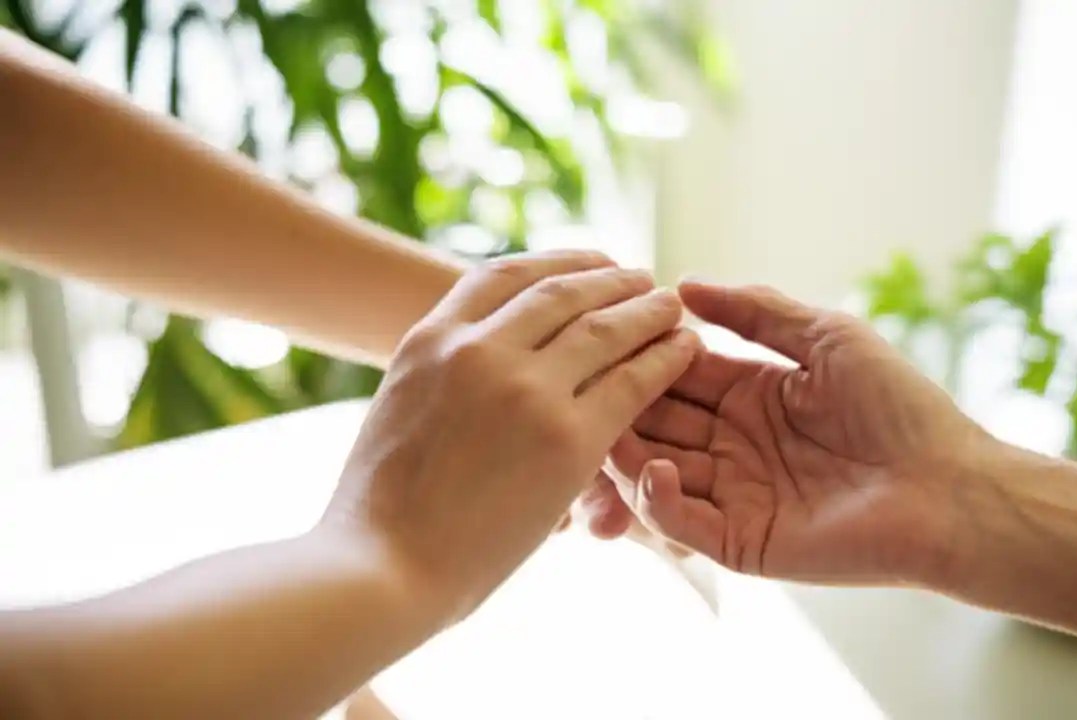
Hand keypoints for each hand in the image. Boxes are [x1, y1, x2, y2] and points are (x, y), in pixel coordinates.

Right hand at [321, 251, 697, 622]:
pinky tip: (687, 349)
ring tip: (673, 305)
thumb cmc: (380, 511)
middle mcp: (478, 350)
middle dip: (609, 279)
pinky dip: (666, 358)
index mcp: (429, 339)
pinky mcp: (567, 439)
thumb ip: (442, 376)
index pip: (503, 275)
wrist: (380, 568)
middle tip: (641, 279)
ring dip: (645, 309)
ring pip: (603, 327)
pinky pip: (632, 382)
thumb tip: (471, 367)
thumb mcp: (398, 410)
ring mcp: (524, 390)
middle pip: (561, 291)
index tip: (588, 263)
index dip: (555, 261)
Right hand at [608, 280, 992, 587]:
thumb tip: (683, 284)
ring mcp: (734, 495)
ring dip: (623, 454)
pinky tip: (652, 469)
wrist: (949, 488)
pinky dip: (657, 501)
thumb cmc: (900, 408)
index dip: (642, 358)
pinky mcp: (741, 542)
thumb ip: (757, 311)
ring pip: (655, 474)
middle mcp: (734, 445)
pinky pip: (683, 522)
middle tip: (577, 392)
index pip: (675, 376)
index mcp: (750, 396)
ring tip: (602, 433)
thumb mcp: (827, 339)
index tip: (603, 338)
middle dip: (617, 408)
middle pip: (655, 424)